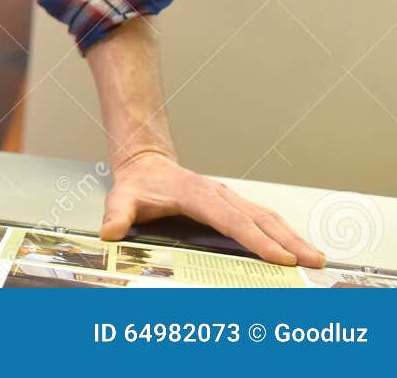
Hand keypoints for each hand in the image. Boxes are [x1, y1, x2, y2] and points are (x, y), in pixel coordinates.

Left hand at [101, 150, 325, 266]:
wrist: (144, 163)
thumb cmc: (137, 185)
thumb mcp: (122, 198)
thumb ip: (116, 214)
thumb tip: (109, 232)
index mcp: (197, 194)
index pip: (232, 220)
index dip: (257, 240)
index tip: (280, 257)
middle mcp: (218, 194)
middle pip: (259, 218)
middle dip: (288, 240)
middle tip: (313, 261)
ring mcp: (228, 197)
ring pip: (266, 216)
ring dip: (292, 236)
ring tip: (316, 257)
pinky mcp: (232, 203)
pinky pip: (262, 217)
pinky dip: (283, 232)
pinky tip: (297, 246)